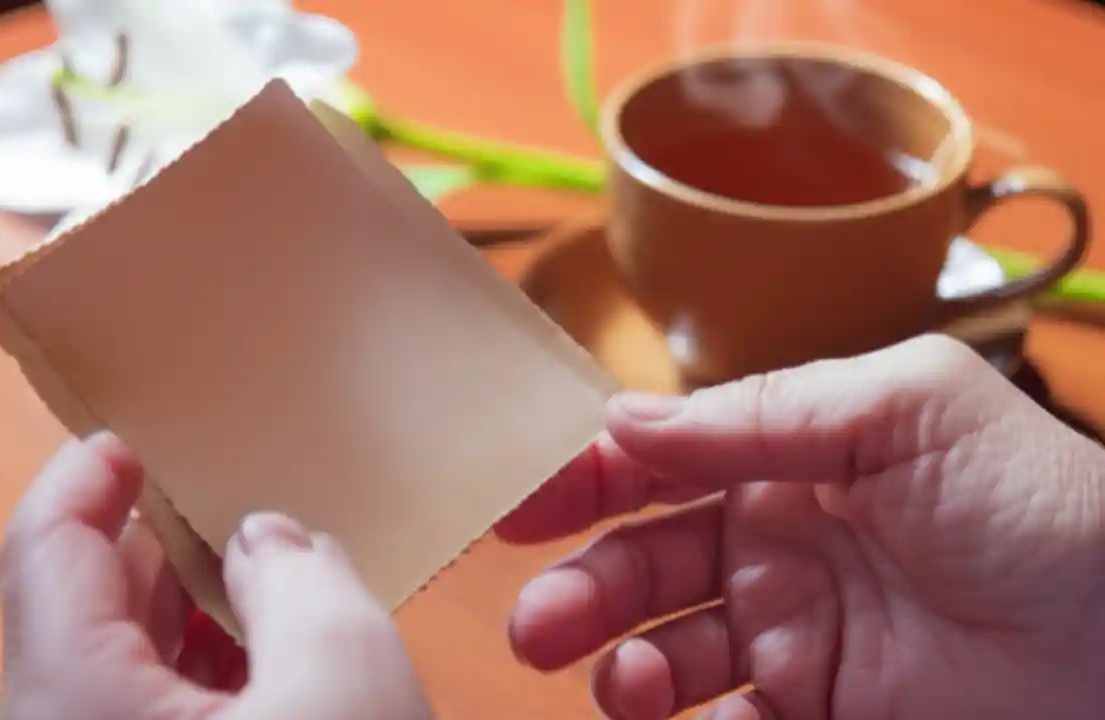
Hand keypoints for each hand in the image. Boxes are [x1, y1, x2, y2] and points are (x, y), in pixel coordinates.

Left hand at [0, 432, 431, 718]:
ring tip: (286, 563)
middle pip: (97, 600)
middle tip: (243, 479)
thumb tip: (262, 538)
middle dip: (175, 533)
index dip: (92, 470)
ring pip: (141, 659)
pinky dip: (225, 665)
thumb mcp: (340, 679)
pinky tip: (293, 650)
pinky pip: (172, 707)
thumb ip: (299, 579)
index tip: (150, 425)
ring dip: (210, 603)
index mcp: (73, 699)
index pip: (47, 545)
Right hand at [499, 335, 1104, 719]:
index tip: (521, 510)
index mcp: (789, 459)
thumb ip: (762, 411)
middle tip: (541, 624)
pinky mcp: (822, 715)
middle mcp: (779, 545)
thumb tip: (623, 418)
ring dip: (623, 668)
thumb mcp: (904, 410)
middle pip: (645, 566)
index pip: (660, 464)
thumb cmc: (1039, 504)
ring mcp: (798, 637)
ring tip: (623, 684)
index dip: (585, 482)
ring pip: (669, 653)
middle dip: (582, 591)